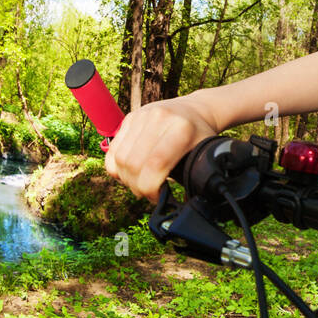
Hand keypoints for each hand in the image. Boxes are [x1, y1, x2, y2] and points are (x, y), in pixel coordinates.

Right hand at [104, 94, 218, 203]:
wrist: (195, 109)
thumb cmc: (200, 137)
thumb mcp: (204, 154)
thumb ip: (194, 178)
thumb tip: (184, 207)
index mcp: (181, 129)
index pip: (155, 164)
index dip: (151, 188)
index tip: (159, 197)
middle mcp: (159, 118)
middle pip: (134, 163)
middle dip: (138, 187)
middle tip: (149, 193)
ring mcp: (142, 116)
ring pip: (120, 158)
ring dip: (126, 179)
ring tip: (140, 184)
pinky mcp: (129, 118)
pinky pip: (113, 150)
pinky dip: (116, 168)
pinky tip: (129, 174)